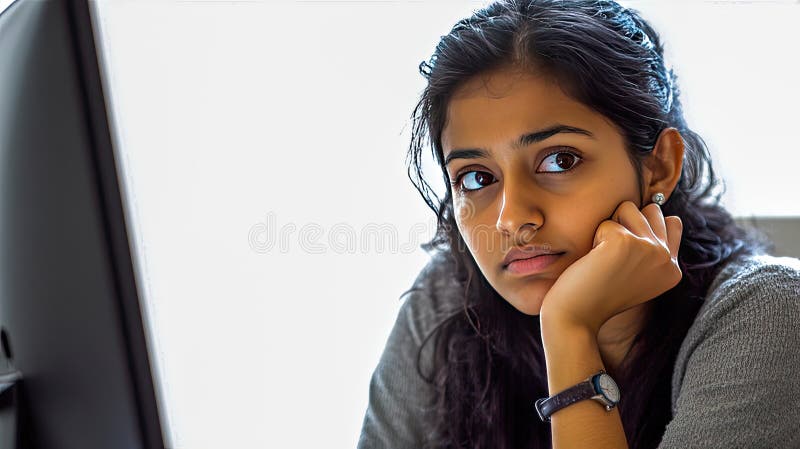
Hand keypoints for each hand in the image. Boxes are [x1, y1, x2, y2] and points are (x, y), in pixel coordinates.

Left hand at [539, 200, 682, 335]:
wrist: (576, 317)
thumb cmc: (598, 293)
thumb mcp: (637, 273)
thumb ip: (652, 248)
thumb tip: (659, 210)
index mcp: (672, 269)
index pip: (672, 222)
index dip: (644, 227)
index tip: (626, 252)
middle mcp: (667, 259)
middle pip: (651, 210)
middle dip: (626, 223)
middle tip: (612, 256)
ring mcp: (649, 249)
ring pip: (628, 209)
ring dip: (609, 228)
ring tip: (603, 258)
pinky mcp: (625, 242)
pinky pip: (606, 222)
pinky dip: (594, 238)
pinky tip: (594, 262)